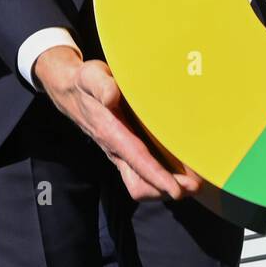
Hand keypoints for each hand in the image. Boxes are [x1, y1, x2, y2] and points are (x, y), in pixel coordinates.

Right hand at [33, 45, 199, 201]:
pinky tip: (181, 172)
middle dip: (165, 189)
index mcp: (111, 132)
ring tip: (193, 184)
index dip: (157, 176)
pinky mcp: (124, 152)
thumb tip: (111, 96)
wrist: (70, 91)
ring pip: (140, 183)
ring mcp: (119, 154)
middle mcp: (115, 149)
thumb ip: (102, 85)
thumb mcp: (92, 76)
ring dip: (165, 187)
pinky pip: (141, 174)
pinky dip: (161, 178)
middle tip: (195, 187)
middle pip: (139, 184)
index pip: (137, 159)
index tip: (176, 189)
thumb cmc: (87, 82)